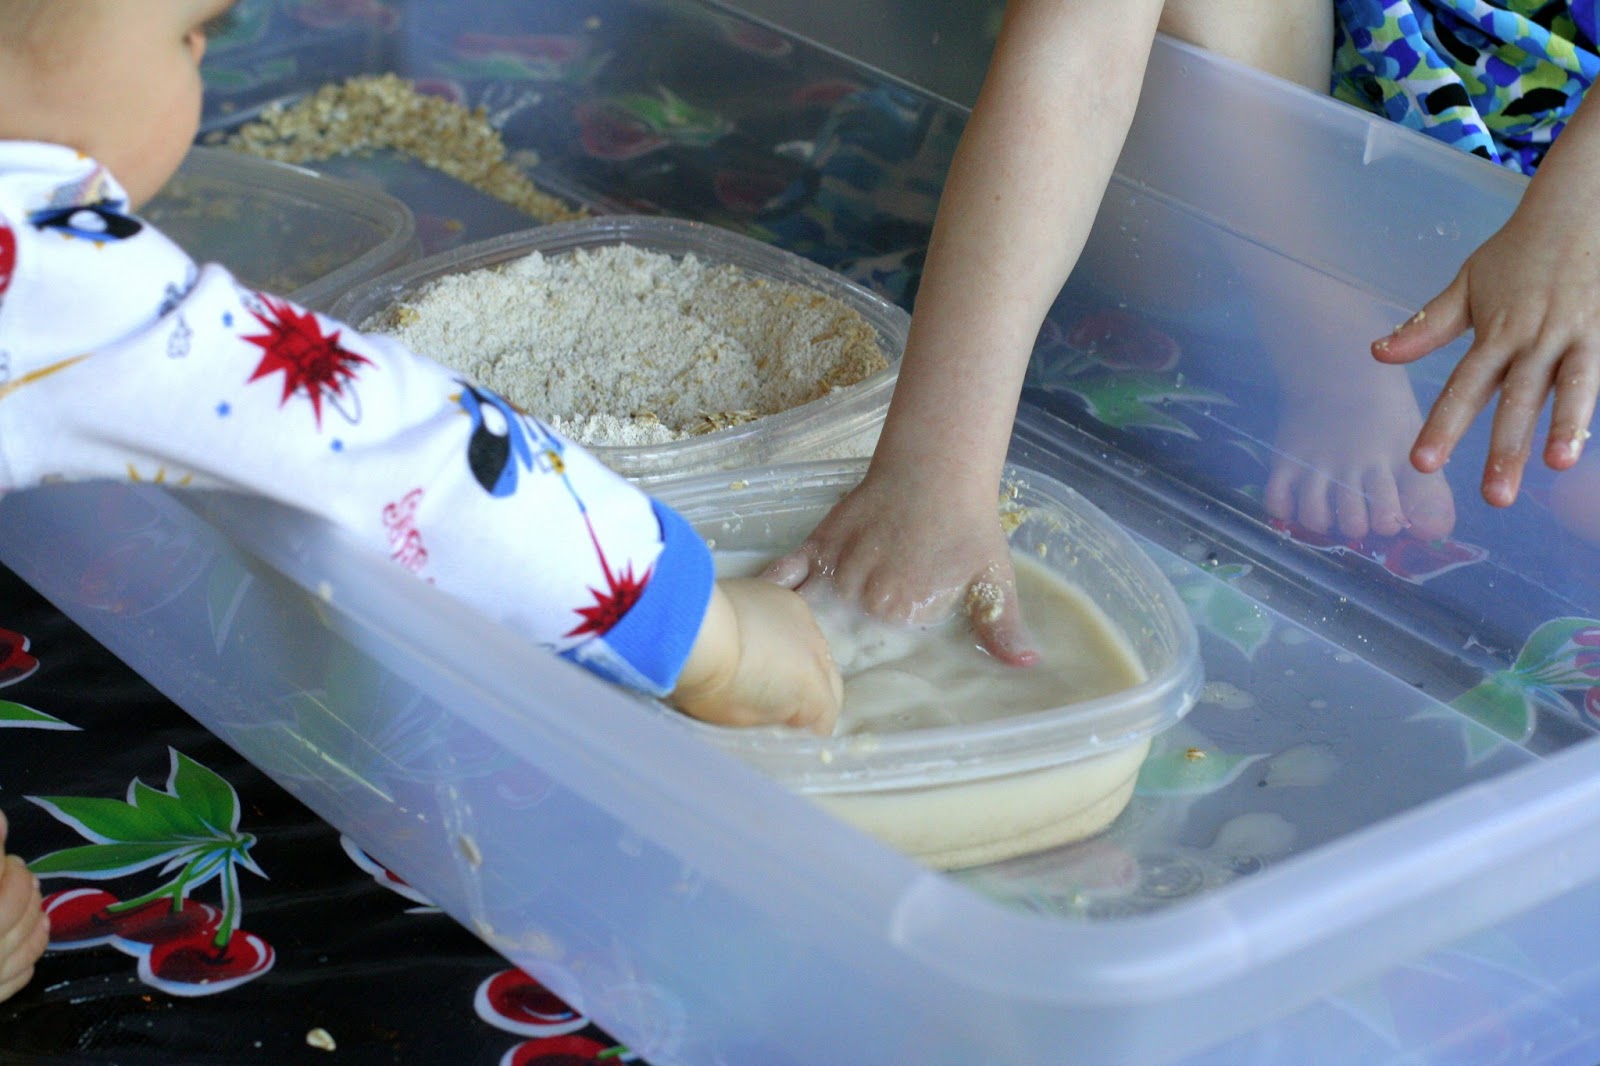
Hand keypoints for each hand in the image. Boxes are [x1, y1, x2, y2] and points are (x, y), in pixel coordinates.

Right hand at [0, 810, 47, 1003]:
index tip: (8, 858)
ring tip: (32, 895)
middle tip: (19, 871)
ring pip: (20, 944)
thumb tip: (2, 818)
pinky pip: (18, 976)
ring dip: (33, 914)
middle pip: (9, 913)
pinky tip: (35, 931)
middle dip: (21, 886)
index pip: (2, 889)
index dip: (6, 868)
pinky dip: (32, 950)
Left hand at [671, 578, 842, 735]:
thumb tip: (779, 711)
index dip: (810, 725)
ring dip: (797, 657)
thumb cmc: (711, 683)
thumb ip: (772, 715)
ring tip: (769, 665)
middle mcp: (817, 649)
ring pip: (812, 644)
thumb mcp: (745, 717)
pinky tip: (758, 637)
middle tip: (785, 702)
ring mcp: (802, 617)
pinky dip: (782, 633)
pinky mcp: (780, 594)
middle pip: (828, 675)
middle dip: (812, 691)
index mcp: (811, 687)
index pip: (826, 712)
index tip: (791, 729)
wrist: (690, 628)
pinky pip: (791, 621)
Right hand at [764, 465, 1037, 665]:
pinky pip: (784, 574)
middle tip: (812, 682)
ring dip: (793, 636)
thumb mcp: (993, 581)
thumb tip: (1027, 667)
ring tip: (776, 661)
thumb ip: (1003, 628)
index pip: (871, 661)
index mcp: (899, 616)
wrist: (936, 470)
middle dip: (823, 661)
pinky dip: (771, 593)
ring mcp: (835, 572)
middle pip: (833, 642)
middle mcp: (861, 599)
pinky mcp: (818, 545)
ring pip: (804, 614)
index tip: (846, 691)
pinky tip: (757, 612)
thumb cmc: (967, 528)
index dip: (857, 676)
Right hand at [1265, 365, 1455, 540]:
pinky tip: (1298, 501)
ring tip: (1329, 511)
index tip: (1391, 515)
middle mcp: (1353, 467)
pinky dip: (1285, 511)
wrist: (1340, 372)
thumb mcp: (1417, 446)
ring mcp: (1316, 464)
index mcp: (1391, 464)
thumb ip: (1429, 493)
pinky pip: (1277, 501)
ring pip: (1315, 518)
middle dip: (1359, 527)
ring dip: (1324, 523)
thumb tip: (1431, 535)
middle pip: (1354, 525)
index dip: (1392, 525)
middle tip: (1358, 513)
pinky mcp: (1286, 460)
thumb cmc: (1384, 415)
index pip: (1392, 517)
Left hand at [1372, 174, 1599, 506]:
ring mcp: (1581, 335)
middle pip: (1517, 399)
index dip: (1443, 426)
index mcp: (1497, 333)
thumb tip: (1376, 354)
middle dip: (1505, 448)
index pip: (1463, 388)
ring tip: (1558, 465)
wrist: (1584, 203)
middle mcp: (1536, 339)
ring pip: (1574, 385)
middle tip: (1494, 498)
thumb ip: (1427, 326)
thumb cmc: (1522, 250)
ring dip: (1566, 425)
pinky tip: (1593, 438)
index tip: (1423, 464)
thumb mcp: (1470, 284)